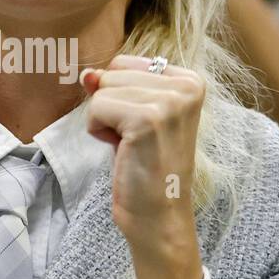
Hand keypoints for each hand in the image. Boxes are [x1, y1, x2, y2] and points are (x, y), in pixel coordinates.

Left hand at [82, 55, 204, 278]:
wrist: (158, 215)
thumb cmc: (146, 166)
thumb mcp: (133, 114)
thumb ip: (114, 86)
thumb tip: (87, 73)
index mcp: (191, 80)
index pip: (126, 63)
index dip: (121, 96)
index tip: (142, 127)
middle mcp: (187, 86)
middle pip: (113, 72)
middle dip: (112, 108)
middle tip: (136, 140)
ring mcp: (169, 102)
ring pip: (102, 90)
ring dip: (105, 122)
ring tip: (131, 146)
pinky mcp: (148, 119)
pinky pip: (97, 107)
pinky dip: (99, 131)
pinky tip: (122, 151)